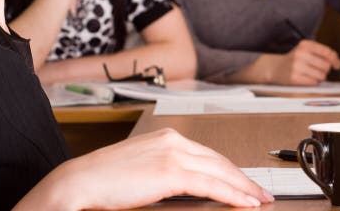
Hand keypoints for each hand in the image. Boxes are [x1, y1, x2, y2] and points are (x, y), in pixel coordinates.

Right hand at [16, 128, 273, 209]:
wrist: (79, 182)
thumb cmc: (102, 181)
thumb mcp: (141, 171)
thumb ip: (165, 174)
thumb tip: (187, 188)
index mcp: (166, 136)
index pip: (208, 154)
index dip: (230, 170)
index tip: (244, 183)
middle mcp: (173, 139)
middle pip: (219, 160)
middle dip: (243, 179)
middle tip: (261, 194)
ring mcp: (173, 153)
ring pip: (220, 171)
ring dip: (243, 188)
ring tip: (259, 201)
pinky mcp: (170, 171)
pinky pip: (210, 184)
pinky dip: (232, 194)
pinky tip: (244, 203)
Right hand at [271, 39, 339, 84]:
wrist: (275, 67)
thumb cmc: (295, 59)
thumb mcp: (305, 50)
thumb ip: (322, 53)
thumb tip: (338, 63)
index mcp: (305, 44)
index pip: (327, 52)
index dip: (335, 59)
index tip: (337, 64)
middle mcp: (301, 54)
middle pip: (326, 65)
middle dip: (325, 69)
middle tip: (317, 69)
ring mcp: (297, 66)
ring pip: (321, 75)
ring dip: (319, 77)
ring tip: (310, 73)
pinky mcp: (294, 78)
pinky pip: (314, 82)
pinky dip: (313, 82)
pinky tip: (306, 78)